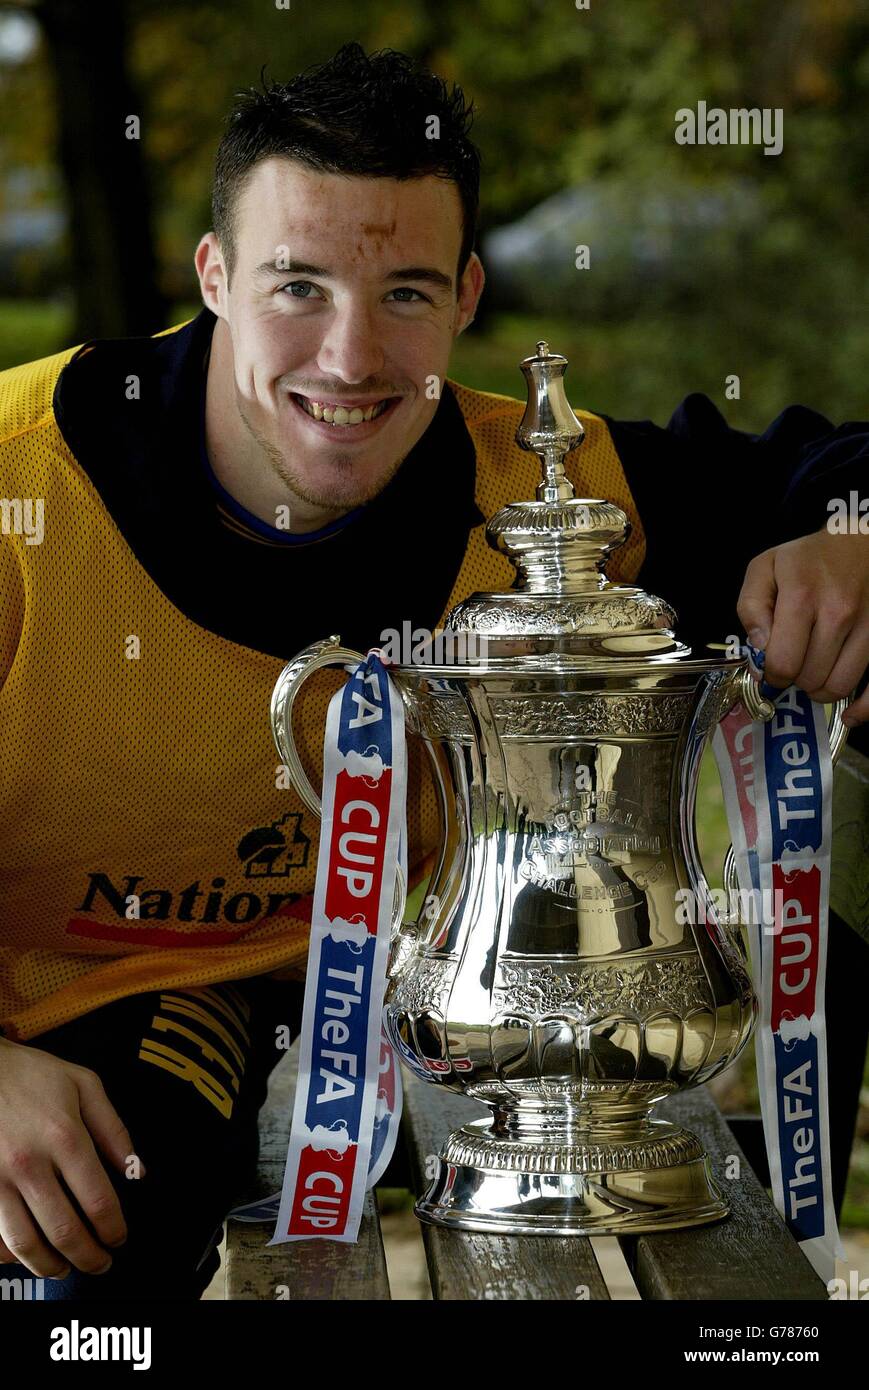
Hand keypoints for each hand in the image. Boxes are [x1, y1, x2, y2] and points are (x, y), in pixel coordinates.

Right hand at [0, 1037, 141, 1277]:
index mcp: (65, 1136)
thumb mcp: (84, 1084)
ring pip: (26, 1244)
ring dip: (50, 1266)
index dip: (114, 1230)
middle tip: (100, 1263)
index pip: (99, 1202)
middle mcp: (30, 1163)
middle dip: (89, 1256)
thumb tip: (137, 1171)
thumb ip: (114, 1128)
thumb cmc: (32, 1074)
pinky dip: (10, 1254)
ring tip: (65, 1268)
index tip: (119, 1238)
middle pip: (65, 1231)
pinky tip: (26, 1255)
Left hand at [737, 528, 868, 725]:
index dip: (771, 674)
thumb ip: (751, 607)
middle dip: (795, 679)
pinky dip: (862, 709)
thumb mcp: (766, 568)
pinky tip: (849, 713)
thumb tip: (759, 648)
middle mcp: (839, 613)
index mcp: (802, 596)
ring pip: (839, 686)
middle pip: (809, 679)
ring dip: (820, 688)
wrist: (858, 541)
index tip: (771, 668)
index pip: (782, 662)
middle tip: (794, 664)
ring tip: (814, 670)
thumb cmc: (808, 558)